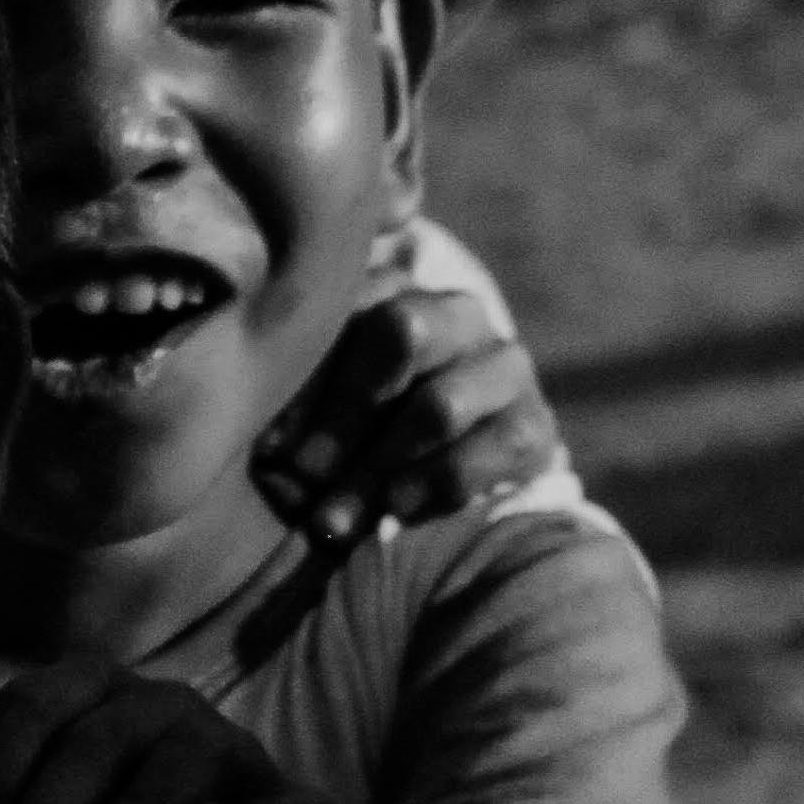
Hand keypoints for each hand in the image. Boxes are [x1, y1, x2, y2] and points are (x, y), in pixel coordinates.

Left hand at [256, 287, 563, 543]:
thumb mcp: (308, 417)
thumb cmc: (348, 444)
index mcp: (391, 288)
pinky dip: (430, 489)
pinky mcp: (533, 425)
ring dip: (378, 468)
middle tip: (304, 475)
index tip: (269, 445)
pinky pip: (483, 456)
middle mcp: (454, 312)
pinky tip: (394, 510)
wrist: (429, 492)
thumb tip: (271, 447)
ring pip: (440, 405)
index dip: (305, 378)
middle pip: (401, 331)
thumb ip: (288, 406)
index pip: (347, 304)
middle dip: (345, 415)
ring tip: (337, 514)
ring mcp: (503, 364)